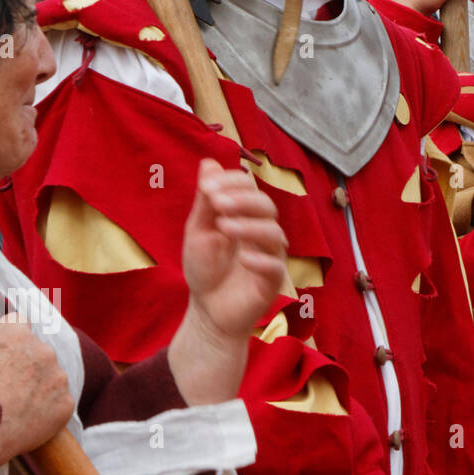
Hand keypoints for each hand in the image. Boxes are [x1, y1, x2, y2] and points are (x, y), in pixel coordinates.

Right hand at [0, 315, 73, 474]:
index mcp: (17, 335)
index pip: (17, 321)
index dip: (7, 332)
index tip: (1, 343)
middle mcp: (44, 351)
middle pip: (37, 352)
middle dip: (24, 364)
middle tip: (4, 385)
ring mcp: (58, 378)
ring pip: (51, 378)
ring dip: (38, 387)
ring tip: (14, 407)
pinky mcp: (66, 404)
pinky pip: (59, 403)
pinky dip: (47, 411)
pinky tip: (27, 422)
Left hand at [168, 159, 288, 405]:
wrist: (207, 311)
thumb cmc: (204, 269)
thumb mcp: (198, 231)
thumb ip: (206, 201)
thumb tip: (209, 163)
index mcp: (246, 216)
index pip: (250, 189)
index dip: (233, 184)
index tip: (208, 188)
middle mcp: (262, 233)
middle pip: (267, 207)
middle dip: (243, 201)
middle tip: (218, 204)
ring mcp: (270, 256)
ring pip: (274, 234)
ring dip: (250, 227)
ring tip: (224, 228)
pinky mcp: (272, 282)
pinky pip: (275, 266)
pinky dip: (260, 260)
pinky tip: (242, 258)